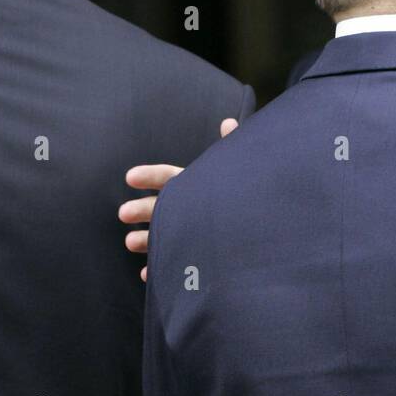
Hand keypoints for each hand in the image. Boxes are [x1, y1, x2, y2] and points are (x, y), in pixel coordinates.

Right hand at [120, 117, 237, 280]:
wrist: (271, 235)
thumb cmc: (251, 197)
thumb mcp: (241, 169)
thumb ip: (233, 148)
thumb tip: (229, 122)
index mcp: (198, 186)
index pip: (170, 177)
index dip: (151, 176)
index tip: (130, 177)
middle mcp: (192, 210)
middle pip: (162, 208)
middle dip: (142, 209)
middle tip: (123, 213)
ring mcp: (193, 235)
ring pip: (165, 236)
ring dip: (146, 239)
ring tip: (130, 242)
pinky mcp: (198, 259)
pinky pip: (176, 265)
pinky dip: (161, 269)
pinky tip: (149, 273)